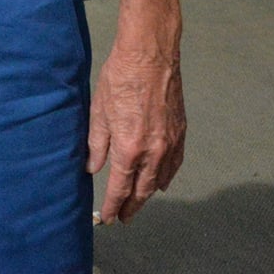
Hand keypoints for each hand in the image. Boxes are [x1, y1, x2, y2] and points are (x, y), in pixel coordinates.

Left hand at [87, 45, 184, 223]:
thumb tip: (92, 168)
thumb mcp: (99, 111)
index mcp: (130, 148)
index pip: (120, 188)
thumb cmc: (120, 78)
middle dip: (131, 207)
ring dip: (148, 194)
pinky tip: (160, 181)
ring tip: (137, 203)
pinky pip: (175, 164)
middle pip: (143, 190)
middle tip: (123, 217)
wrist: (150, 55)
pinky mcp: (181, 132)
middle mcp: (154, 151)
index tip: (108, 218)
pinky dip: (166, 176)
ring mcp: (170, 143)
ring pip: (160, 180)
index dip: (113, 206)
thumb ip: (96, 144)